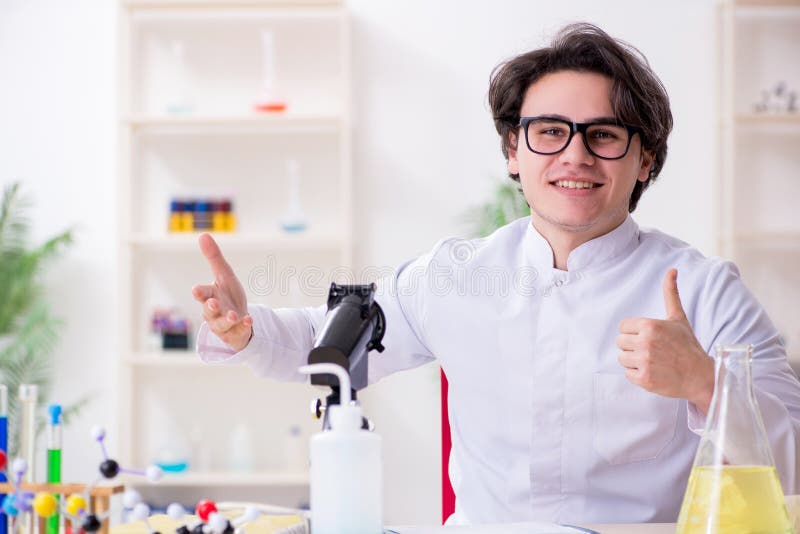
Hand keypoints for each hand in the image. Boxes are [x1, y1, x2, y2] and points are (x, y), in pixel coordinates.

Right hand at [192, 233, 253, 350]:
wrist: (238, 319)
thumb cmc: (227, 295)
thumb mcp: (224, 275)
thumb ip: (214, 257)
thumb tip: (203, 234)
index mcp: (210, 296)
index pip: (203, 294)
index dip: (200, 292)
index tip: (196, 289)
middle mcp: (213, 312)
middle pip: (209, 311)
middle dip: (211, 307)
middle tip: (214, 303)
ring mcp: (223, 325)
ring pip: (222, 324)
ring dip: (227, 319)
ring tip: (233, 315)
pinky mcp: (234, 334)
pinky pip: (238, 332)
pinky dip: (243, 326)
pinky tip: (249, 320)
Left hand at [616, 269, 714, 412]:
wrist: (700, 376)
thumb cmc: (687, 345)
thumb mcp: (678, 318)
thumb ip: (671, 294)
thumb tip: (672, 270)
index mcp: (650, 325)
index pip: (623, 327)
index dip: (633, 332)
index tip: (648, 337)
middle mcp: (645, 342)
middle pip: (620, 342)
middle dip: (632, 346)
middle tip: (651, 350)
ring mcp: (644, 361)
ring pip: (622, 358)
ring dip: (634, 361)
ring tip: (652, 361)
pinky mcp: (644, 379)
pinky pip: (627, 374)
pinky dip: (637, 375)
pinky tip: (653, 372)